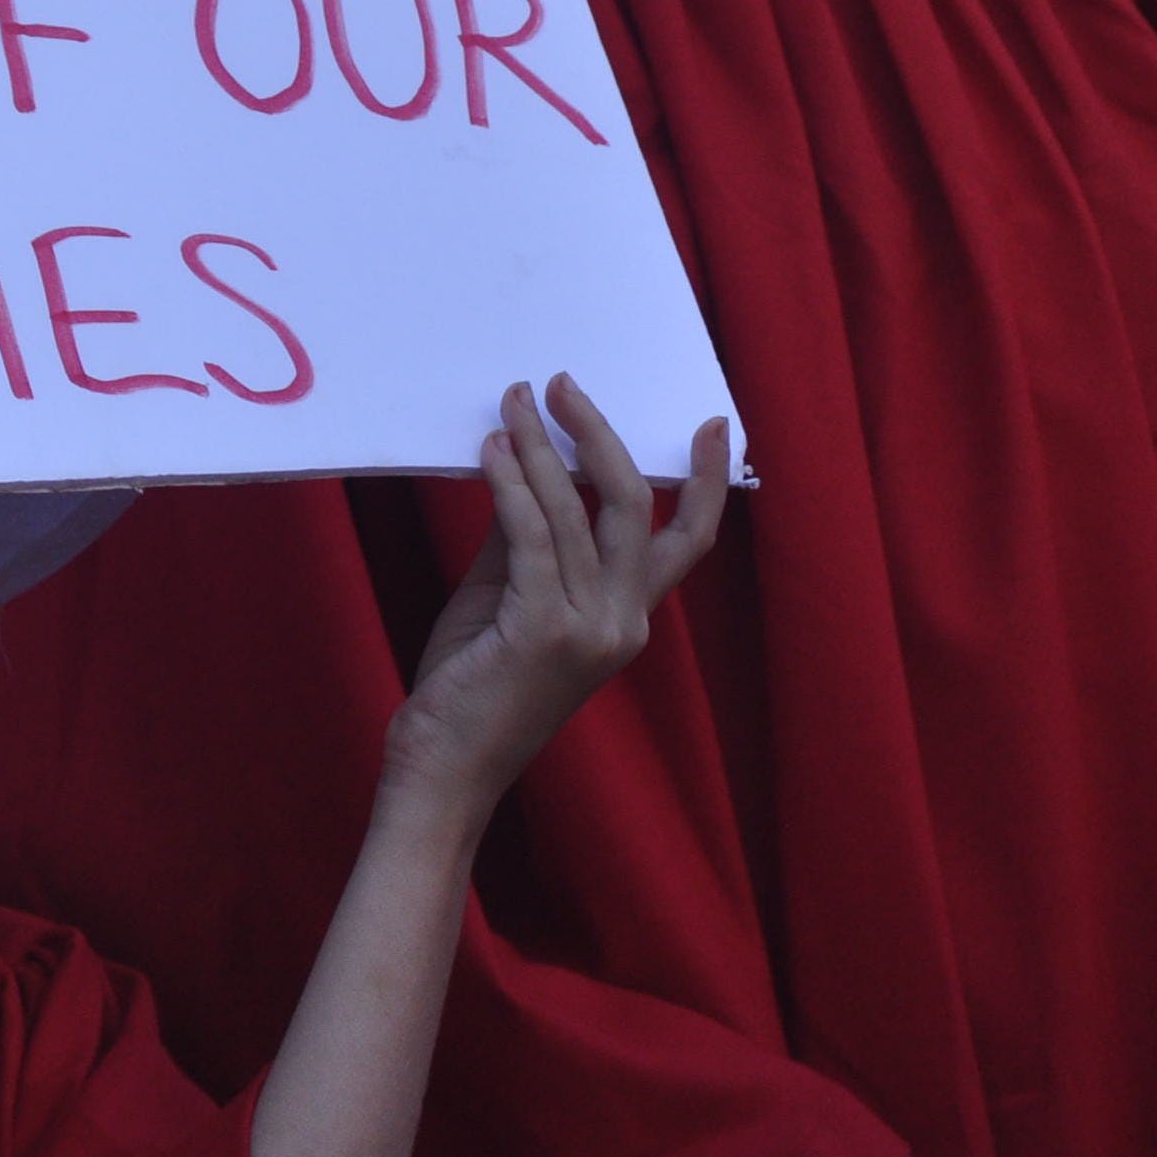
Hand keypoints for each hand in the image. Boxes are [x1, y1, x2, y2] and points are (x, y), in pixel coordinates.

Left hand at [383, 375, 728, 815]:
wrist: (442, 771)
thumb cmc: (469, 689)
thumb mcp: (507, 599)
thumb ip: (527, 540)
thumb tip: (528, 463)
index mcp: (628, 621)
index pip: (686, 542)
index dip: (705, 482)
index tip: (714, 427)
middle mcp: (623, 625)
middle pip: (635, 507)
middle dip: (599, 435)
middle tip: (560, 385)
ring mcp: (589, 631)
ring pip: (577, 511)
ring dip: (540, 447)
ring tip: (511, 403)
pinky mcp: (543, 631)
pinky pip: (532, 533)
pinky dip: (511, 482)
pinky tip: (491, 450)